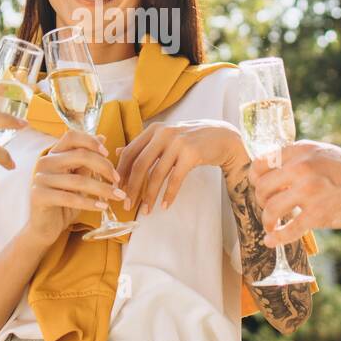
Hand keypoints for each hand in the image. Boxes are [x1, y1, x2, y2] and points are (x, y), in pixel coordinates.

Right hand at [25, 129, 124, 245]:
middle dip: (104, 166)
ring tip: (118, 196)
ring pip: (78, 180)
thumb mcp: (77, 178)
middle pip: (79, 155)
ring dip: (103, 188)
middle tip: (118, 179)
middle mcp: (45, 162)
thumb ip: (86, 160)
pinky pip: (69, 198)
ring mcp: (40, 178)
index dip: (91, 141)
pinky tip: (103, 207)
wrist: (44, 227)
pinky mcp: (39, 196)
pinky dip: (89, 203)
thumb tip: (102, 138)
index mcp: (53, 154)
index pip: (72, 136)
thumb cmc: (63, 202)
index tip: (108, 153)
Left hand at [116, 120, 246, 216]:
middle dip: (131, 187)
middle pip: (139, 165)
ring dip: (149, 195)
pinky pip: (175, 179)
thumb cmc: (191, 140)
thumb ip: (144, 144)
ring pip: (156, 174)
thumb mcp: (166, 137)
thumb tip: (117, 151)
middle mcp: (163, 133)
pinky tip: (164, 205)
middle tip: (127, 205)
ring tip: (146, 210)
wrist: (223, 137)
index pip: (130, 152)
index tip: (117, 189)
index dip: (121, 173)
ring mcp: (178, 142)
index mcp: (154, 129)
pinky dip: (169, 194)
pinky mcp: (191, 153)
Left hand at [248, 140, 340, 245]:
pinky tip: (273, 241)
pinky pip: (287, 230)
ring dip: (267, 221)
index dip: (256, 180)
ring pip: (270, 209)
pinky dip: (277, 238)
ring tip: (272, 227)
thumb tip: (279, 175)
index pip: (260, 164)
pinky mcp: (319, 214)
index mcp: (300, 151)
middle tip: (269, 211)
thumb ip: (301, 160)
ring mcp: (308, 191)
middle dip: (261, 202)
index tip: (261, 190)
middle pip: (261, 188)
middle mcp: (300, 168)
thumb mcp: (324, 154)